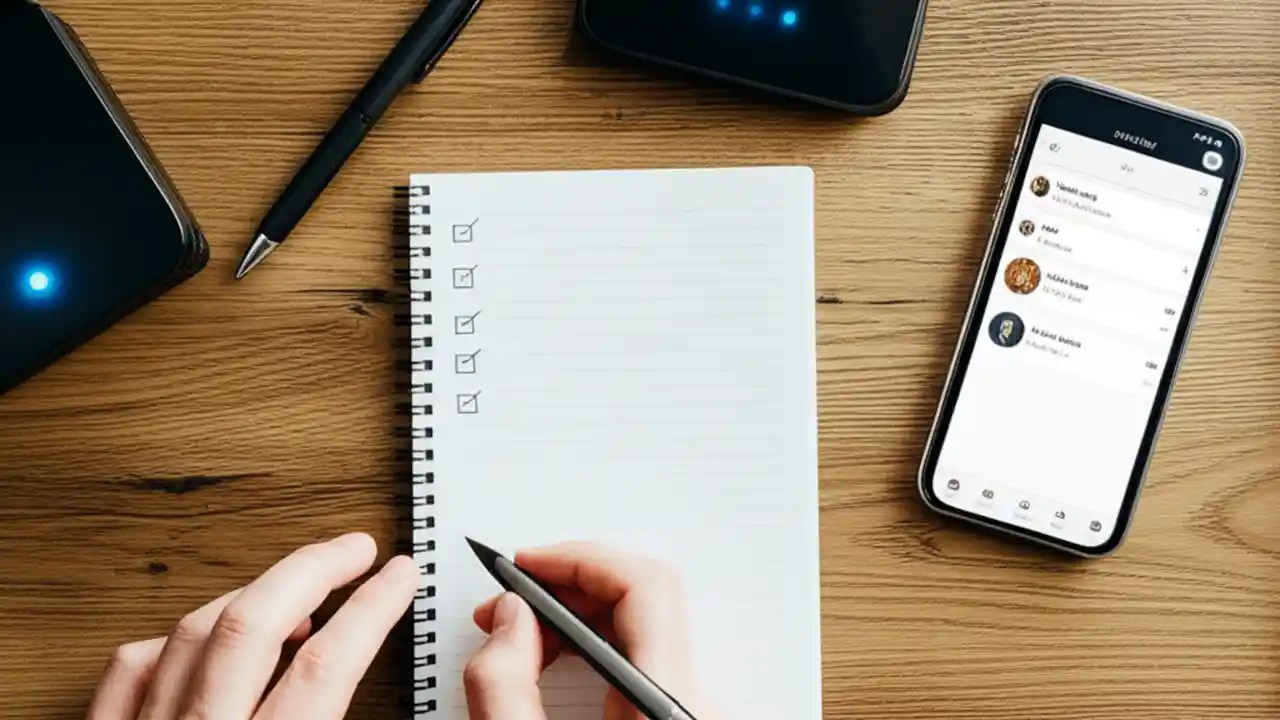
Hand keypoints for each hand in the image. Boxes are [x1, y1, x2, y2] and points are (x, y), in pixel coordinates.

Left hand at [87, 533, 417, 719]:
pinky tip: (203, 637)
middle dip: (312, 569)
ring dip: (252, 597)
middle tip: (354, 549)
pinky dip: (173, 641)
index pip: (327, 666)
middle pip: (252, 624)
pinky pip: (131, 669)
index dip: (373, 608)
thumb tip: (374, 695)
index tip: (399, 576)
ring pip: (192, 634)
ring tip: (294, 593)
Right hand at [465, 542, 713, 719]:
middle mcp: (692, 699)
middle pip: (645, 597)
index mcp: (664, 700)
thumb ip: (504, 687)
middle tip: (510, 603)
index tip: (527, 566)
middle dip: (568, 586)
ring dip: (578, 615)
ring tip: (522, 637)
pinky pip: (645, 654)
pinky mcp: (678, 715)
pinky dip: (595, 643)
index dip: (578, 560)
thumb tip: (508, 618)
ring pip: (643, 625)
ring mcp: (692, 706)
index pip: (643, 584)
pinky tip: (554, 660)